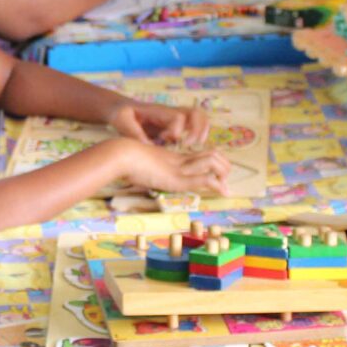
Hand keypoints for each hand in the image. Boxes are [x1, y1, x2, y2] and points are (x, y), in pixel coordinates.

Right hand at [105, 138, 231, 194]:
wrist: (121, 155)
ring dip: (223, 174)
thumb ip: (144, 170)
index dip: (213, 162)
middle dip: (223, 166)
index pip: (201, 155)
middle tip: (224, 182)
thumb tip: (138, 175)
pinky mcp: (178, 178)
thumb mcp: (138, 167)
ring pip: (212, 161)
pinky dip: (216, 185)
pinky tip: (222, 191)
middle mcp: (180, 160)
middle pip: (212, 154)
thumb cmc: (124, 161)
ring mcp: (180, 168)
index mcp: (172, 157)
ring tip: (226, 188)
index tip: (218, 176)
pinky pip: (203, 178)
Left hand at [107, 100, 211, 150]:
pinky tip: (189, 149)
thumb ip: (133, 132)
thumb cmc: (122, 114)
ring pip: (200, 119)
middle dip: (197, 130)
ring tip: (195, 147)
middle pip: (196, 113)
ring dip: (202, 132)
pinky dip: (198, 137)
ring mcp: (176, 118)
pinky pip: (195, 127)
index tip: (164, 138)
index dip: (175, 129)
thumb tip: (148, 146)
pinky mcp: (177, 126)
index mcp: (159, 111)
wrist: (122, 108)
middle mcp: (171, 113)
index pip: (177, 117)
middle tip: (188, 145)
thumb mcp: (122, 120)